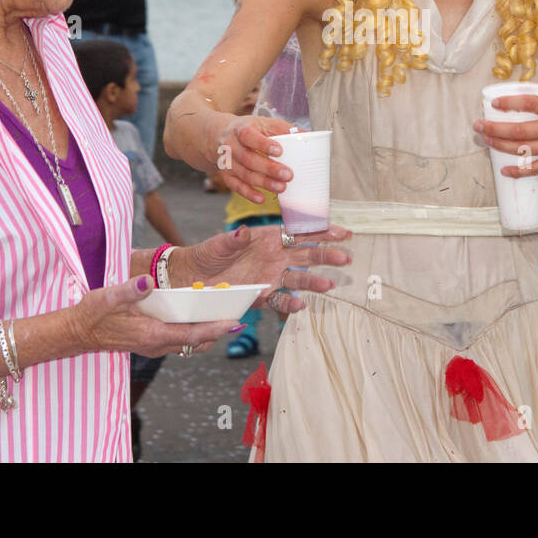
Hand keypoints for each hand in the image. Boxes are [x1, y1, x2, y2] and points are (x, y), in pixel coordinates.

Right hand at [69, 275, 242, 358]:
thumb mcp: (106, 298)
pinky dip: (196, 330)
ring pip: (191, 342)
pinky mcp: (152, 341)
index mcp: (151, 334)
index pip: (191, 334)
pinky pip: (181, 339)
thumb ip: (128, 290)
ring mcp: (155, 345)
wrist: (77, 332)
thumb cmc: (92, 315)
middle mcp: (157, 344)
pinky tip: (202, 314)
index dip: (214, 329)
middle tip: (240, 314)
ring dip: (209, 331)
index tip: (234, 322)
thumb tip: (146, 281)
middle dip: (219, 330)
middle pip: (197, 341)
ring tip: (228, 314)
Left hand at [174, 223, 352, 313]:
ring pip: (298, 278)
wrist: (191, 279)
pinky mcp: (261, 296)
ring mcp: (269, 277)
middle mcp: (273, 257)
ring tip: (330, 285)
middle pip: (306, 255)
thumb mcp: (218, 245)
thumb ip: (233, 239)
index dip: (321, 232)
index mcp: (267, 239)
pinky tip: (301, 305)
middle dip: (327, 255)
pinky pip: (280, 300)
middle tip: (346, 258)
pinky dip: (290, 304)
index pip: (299, 233)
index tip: (342, 232)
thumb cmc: (207, 255)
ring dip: (315, 281)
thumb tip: (245, 231)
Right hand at [214, 114, 297, 203]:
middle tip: (288, 175)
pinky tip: (261, 198)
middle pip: (248, 159)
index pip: (249, 136)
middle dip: (269, 168)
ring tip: (282, 188)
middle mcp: (231, 146)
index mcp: (241, 129)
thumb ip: (283, 129)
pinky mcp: (226, 175)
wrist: (219, 135)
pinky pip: (236, 186)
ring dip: (263, 183)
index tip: (279, 151)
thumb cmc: (249, 129)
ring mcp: (227, 162)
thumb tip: (307, 135)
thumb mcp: (263, 123)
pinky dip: (248, 194)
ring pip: (244, 174)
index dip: (263, 144)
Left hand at [472, 81, 537, 174]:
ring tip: (486, 142)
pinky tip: (506, 170)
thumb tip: (527, 86)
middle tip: (478, 126)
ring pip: (525, 149)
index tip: (494, 103)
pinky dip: (520, 171)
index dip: (510, 103)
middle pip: (520, 130)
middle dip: (495, 128)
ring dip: (501, 147)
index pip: (530, 103)